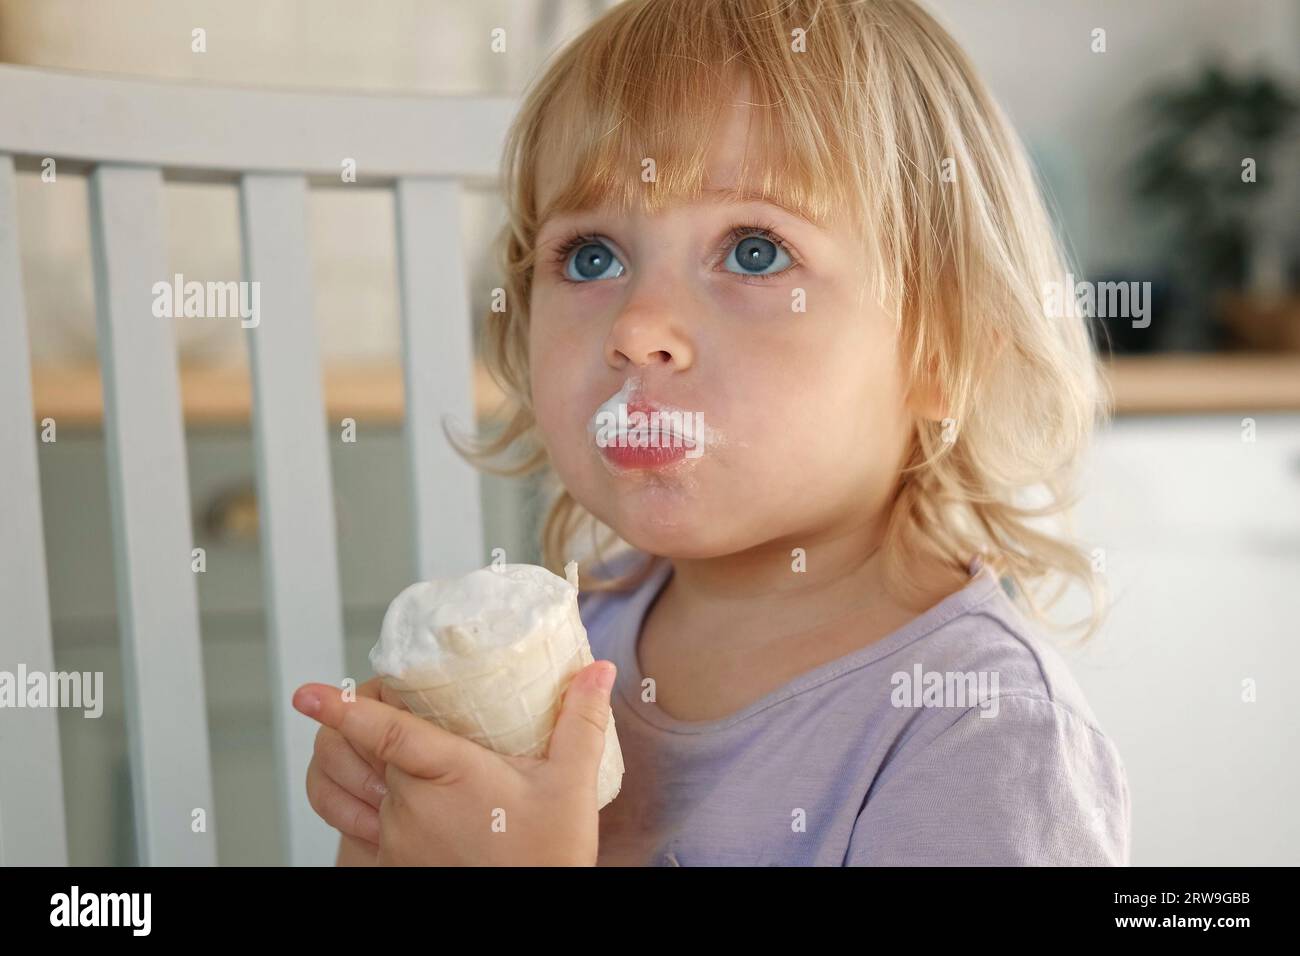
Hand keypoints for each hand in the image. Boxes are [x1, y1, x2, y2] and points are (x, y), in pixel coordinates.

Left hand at [292, 660, 616, 865]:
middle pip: (346, 753)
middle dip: (342, 722)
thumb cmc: (550, 857)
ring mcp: (394, 840)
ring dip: (331, 761)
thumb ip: (582, 722)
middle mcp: (409, 807)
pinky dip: (342, 800)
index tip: (307, 693)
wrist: (537, 922)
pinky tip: (361, 790)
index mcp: (448, 774)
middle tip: (366, 700)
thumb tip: (598, 670)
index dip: (343, 709)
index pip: (382, 733)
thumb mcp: (571, 785)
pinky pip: (346, 826)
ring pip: (334, 790)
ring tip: (347, 740)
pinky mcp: (391, 864)